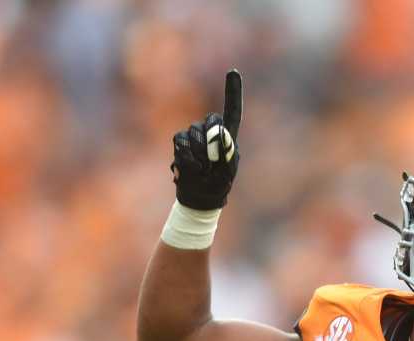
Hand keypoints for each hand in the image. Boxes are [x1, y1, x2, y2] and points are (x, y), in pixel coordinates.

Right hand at [171, 69, 242, 209]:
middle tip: (212, 162)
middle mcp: (211, 132)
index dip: (233, 92)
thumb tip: (220, 131)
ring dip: (198, 153)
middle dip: (211, 140)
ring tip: (202, 169)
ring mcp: (194, 136)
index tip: (233, 71)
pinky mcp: (180, 143)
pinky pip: (180, 142)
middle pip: (210, 121)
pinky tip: (191, 169)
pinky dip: (186, 157)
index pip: (232, 111)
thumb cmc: (218, 184)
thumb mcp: (228, 171)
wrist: (199, 197)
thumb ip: (227, 151)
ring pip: (193, 132)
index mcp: (229, 136)